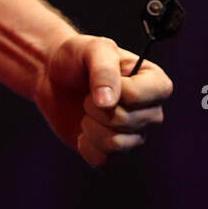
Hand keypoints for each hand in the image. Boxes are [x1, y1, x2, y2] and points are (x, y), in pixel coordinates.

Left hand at [33, 33, 172, 167]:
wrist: (53, 75)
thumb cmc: (77, 57)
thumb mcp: (92, 49)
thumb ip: (103, 69)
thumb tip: (109, 103)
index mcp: (155, 82)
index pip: (140, 96)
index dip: (114, 89)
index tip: (99, 76)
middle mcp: (150, 111)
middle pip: (127, 122)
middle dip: (96, 107)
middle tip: (87, 94)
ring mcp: (134, 134)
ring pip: (116, 144)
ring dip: (90, 125)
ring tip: (86, 110)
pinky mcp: (114, 152)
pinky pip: (102, 160)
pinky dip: (85, 144)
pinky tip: (82, 128)